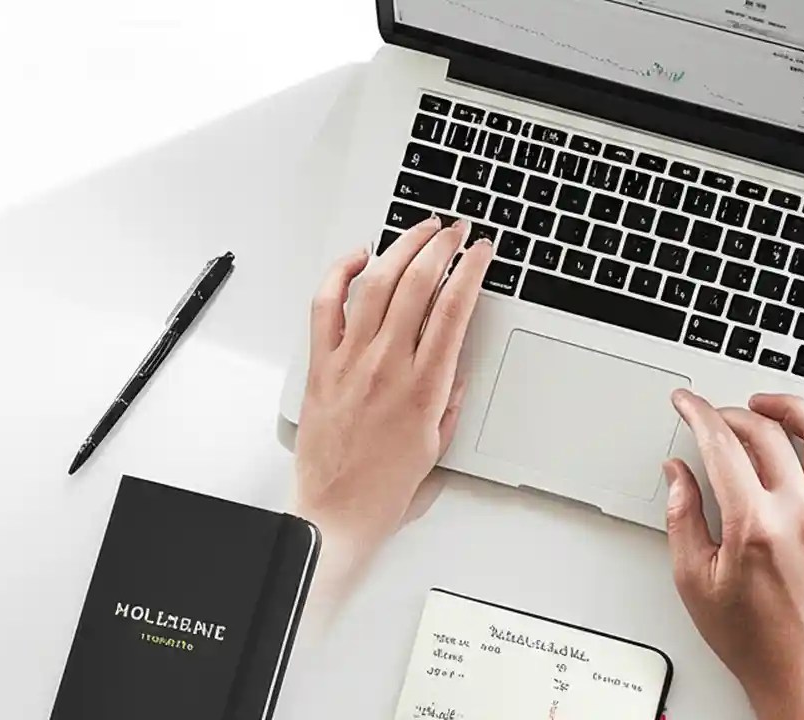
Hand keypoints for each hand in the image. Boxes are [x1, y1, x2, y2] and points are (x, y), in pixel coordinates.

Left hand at [294, 217, 492, 597]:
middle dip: (442, 246)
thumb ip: (451, 397)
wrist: (334, 515)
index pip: (454, 309)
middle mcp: (387, 366)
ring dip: (401, 247)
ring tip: (419, 231)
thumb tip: (457, 360)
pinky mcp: (320, 365)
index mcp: (425, 387)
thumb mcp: (438, 444)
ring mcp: (350, 361)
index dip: (472, 270)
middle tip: (456, 231)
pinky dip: (341, 273)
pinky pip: (326, 305)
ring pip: (376, 284)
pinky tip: (359, 258)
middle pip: (417, 283)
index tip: (483, 251)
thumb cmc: (385, 490)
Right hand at [664, 390, 803, 719]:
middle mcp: (799, 513)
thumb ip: (682, 517)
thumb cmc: (753, 637)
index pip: (722, 446)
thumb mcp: (694, 580)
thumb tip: (678, 474)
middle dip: (732, 413)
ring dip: (792, 406)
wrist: (803, 670)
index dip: (699, 414)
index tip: (688, 403)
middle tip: (715, 416)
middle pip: (767, 432)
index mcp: (754, 526)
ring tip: (769, 404)